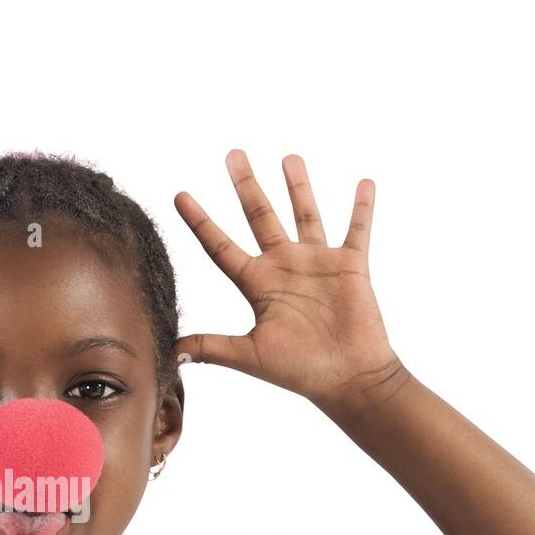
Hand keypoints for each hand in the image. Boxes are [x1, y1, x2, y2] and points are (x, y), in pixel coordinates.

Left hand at [173, 151, 406, 416]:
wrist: (346, 380)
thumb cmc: (299, 371)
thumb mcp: (249, 355)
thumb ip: (212, 347)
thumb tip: (171, 352)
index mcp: (258, 285)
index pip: (220, 246)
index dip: (200, 222)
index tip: (179, 195)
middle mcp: (284, 268)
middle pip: (260, 217)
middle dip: (246, 186)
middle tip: (232, 154)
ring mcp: (317, 264)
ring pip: (305, 215)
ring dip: (298, 187)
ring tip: (288, 157)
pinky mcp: (350, 266)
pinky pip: (357, 229)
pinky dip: (362, 207)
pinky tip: (364, 182)